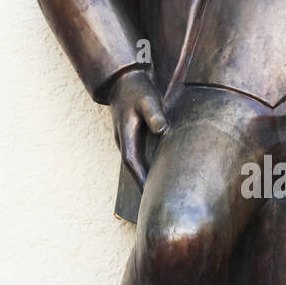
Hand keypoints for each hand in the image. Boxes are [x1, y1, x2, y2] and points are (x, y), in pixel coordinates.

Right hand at [109, 69, 167, 187]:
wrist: (124, 80)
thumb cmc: (137, 89)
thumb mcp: (148, 99)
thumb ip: (154, 114)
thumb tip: (161, 129)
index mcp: (127, 136)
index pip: (133, 164)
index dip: (141, 180)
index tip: (150, 197)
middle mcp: (124, 142)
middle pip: (134, 170)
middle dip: (144, 187)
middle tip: (157, 205)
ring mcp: (126, 141)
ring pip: (136, 165)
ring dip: (145, 179)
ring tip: (158, 196)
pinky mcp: (132, 139)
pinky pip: (139, 159)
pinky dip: (147, 169)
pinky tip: (158, 176)